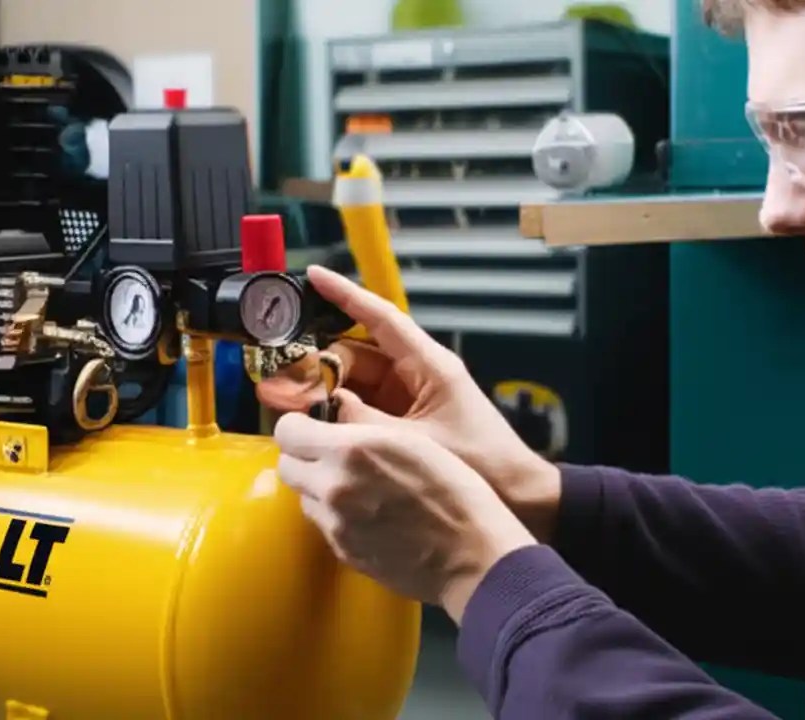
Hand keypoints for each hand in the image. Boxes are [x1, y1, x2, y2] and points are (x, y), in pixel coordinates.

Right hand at [257, 266, 562, 541]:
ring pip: (354, 383)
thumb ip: (365, 423)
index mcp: (429, 365)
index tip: (315, 277)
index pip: (380, 318)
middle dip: (320, 364)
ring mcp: (410, 400)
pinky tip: (319, 428)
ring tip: (292, 406)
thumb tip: (319, 407)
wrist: (519, 497)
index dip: (346, 295)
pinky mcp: (405, 424)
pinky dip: (341, 415)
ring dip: (326, 392)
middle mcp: (417, 375)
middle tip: (285, 381)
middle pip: (356, 354)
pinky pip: (363, 410)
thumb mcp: (417, 442)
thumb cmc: (484, 465)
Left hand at [275, 411, 534, 622]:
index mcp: (352, 450)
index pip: (288, 430)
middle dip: (304, 456)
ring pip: (304, 496)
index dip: (300, 425)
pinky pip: (324, 524)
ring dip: (319, 487)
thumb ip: (363, 427)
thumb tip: (330, 420)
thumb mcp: (413, 440)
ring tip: (357, 486)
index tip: (313, 425)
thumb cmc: (456, 491)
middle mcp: (334, 486)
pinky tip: (369, 514)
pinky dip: (336, 515)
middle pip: (287, 465)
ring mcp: (335, 524)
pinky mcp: (343, 551)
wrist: (473, 555)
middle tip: (332, 454)